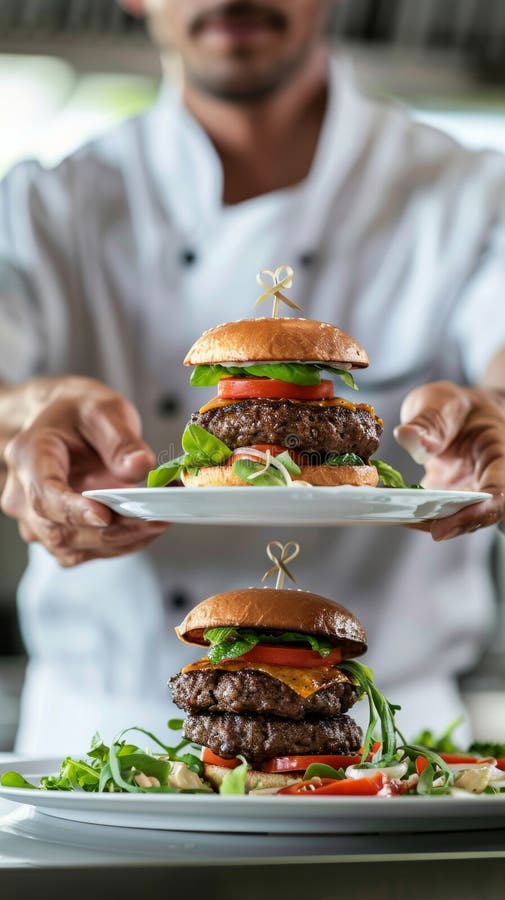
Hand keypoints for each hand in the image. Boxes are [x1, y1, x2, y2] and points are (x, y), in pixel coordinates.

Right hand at [1, 376, 168, 564]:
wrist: (68, 422)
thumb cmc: (80, 413)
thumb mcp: (104, 410)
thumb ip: (122, 439)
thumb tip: (139, 467)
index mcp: (29, 456)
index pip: (44, 493)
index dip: (73, 510)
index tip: (105, 516)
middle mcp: (24, 494)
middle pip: (61, 529)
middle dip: (112, 530)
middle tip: (157, 520)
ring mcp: (37, 519)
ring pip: (74, 547)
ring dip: (120, 541)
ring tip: (160, 522)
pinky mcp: (58, 534)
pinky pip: (85, 551)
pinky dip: (118, 545)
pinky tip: (146, 529)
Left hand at [394, 380, 504, 539]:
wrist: (459, 411)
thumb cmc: (457, 405)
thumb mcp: (442, 401)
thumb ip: (428, 420)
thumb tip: (407, 437)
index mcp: (499, 454)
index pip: (496, 494)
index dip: (471, 515)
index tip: (439, 527)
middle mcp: (488, 480)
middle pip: (476, 515)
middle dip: (441, 525)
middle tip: (404, 519)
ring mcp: (467, 492)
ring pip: (454, 518)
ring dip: (422, 521)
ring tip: (389, 512)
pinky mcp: (447, 498)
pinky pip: (433, 512)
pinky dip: (412, 512)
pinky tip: (388, 504)